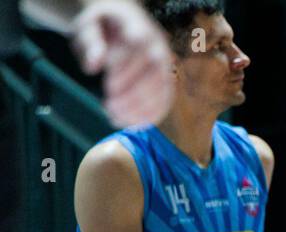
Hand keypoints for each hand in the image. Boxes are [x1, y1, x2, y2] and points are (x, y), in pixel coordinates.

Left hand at [72, 0, 174, 128]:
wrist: (121, 22)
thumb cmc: (102, 25)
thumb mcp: (88, 25)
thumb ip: (90, 42)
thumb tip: (93, 66)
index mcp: (140, 28)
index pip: (139, 50)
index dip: (127, 71)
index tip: (109, 88)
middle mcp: (159, 47)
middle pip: (155, 75)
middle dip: (134, 96)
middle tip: (110, 109)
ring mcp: (165, 66)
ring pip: (162, 91)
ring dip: (140, 109)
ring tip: (116, 118)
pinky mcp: (165, 81)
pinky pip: (165, 101)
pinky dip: (150, 115)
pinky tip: (132, 123)